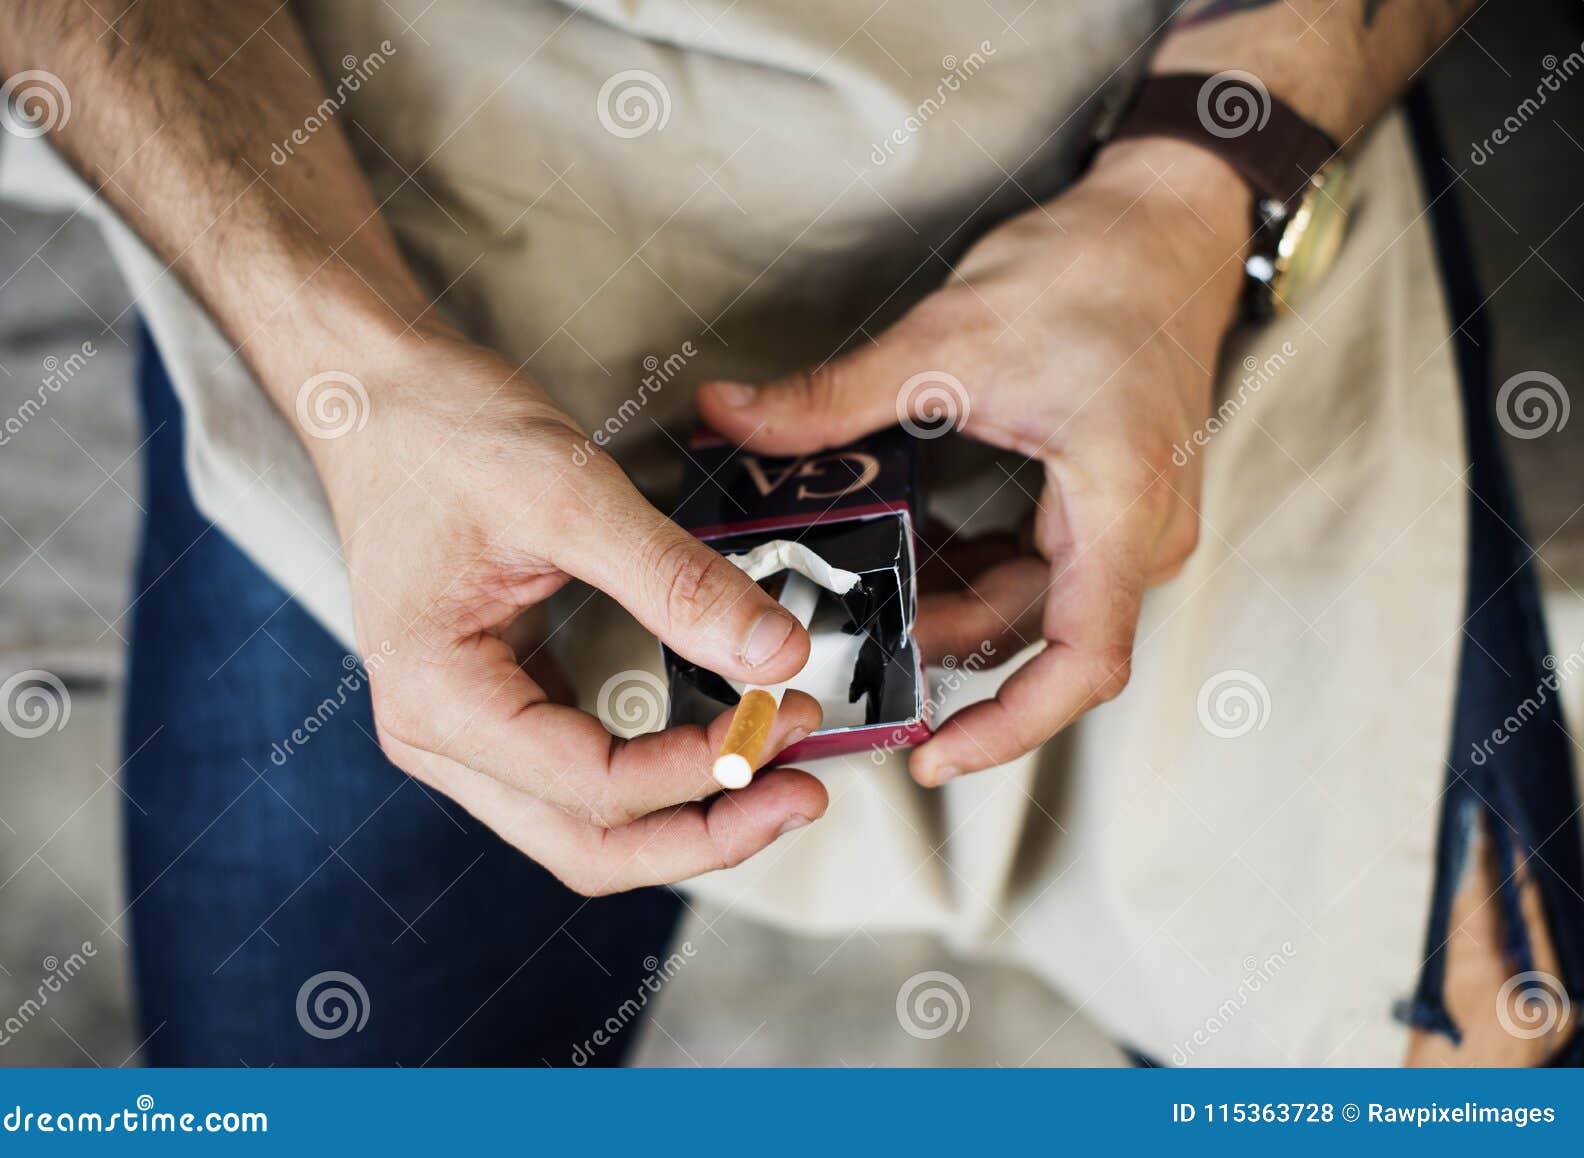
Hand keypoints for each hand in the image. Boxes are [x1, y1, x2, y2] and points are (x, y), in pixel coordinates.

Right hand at [295, 334, 827, 895]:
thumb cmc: (437, 430)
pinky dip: (660, 778)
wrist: (375, 394)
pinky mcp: (499, 705)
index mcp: (437, 698)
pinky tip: (723, 746)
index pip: (592, 787)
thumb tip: (775, 653)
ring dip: (688, 815)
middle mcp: (439, 735)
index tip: (782, 719)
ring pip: (587, 827)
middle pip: (589, 845)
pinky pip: (584, 778)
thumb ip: (676, 581)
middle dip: (705, 831)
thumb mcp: (567, 492)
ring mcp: (465, 729)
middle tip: (801, 791)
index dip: (701, 769)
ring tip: (778, 774)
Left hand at [695, 139, 1251, 786]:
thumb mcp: (948, 339)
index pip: (1084, 661)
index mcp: (1123, 509)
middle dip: (941, 651)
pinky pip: (1042, 574)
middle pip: (1039, 639)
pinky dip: (975, 576)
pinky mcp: (1110, 507)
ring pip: (1034, 610)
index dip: (1011, 727)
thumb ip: (834, 396)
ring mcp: (1132, 524)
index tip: (935, 755)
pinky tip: (909, 561)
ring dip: (951, 612)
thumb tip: (727, 414)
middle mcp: (1142, 535)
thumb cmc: (1094, 272)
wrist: (1166, 223)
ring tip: (862, 605)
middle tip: (845, 649)